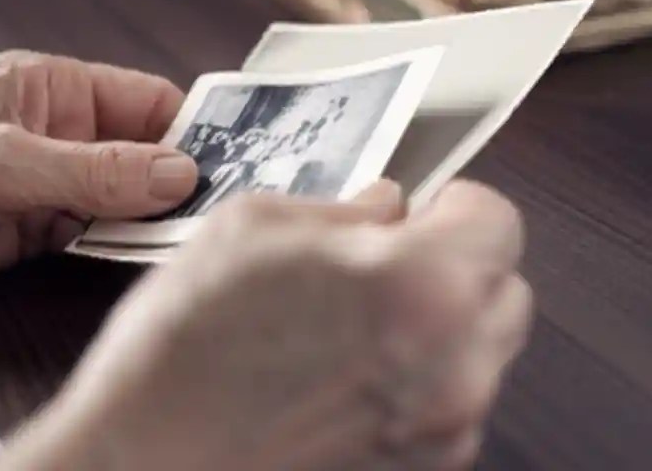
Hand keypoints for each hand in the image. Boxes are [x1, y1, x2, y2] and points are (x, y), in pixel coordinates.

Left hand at [0, 51, 197, 299]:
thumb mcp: (0, 160)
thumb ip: (91, 170)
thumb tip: (176, 174)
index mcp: (56, 91)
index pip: (148, 101)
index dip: (191, 127)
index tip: (235, 160)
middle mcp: (63, 135)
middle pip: (146, 154)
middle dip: (178, 181)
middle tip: (220, 211)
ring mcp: (52, 186)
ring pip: (128, 201)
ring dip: (152, 222)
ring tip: (191, 241)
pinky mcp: (37, 234)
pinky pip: (100, 239)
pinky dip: (123, 251)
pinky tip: (145, 262)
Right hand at [0, 181, 531, 470]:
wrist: (144, 469)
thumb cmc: (181, 360)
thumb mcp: (251, 232)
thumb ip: (343, 212)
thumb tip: (386, 206)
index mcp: (419, 286)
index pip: (500, 222)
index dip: (461, 207)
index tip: (431, 210)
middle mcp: (453, 365)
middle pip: (507, 291)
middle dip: (459, 268)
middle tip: (394, 264)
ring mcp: (443, 430)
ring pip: (484, 354)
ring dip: (446, 329)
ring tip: (361, 328)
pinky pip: (453, 409)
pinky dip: (423, 385)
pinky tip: (350, 378)